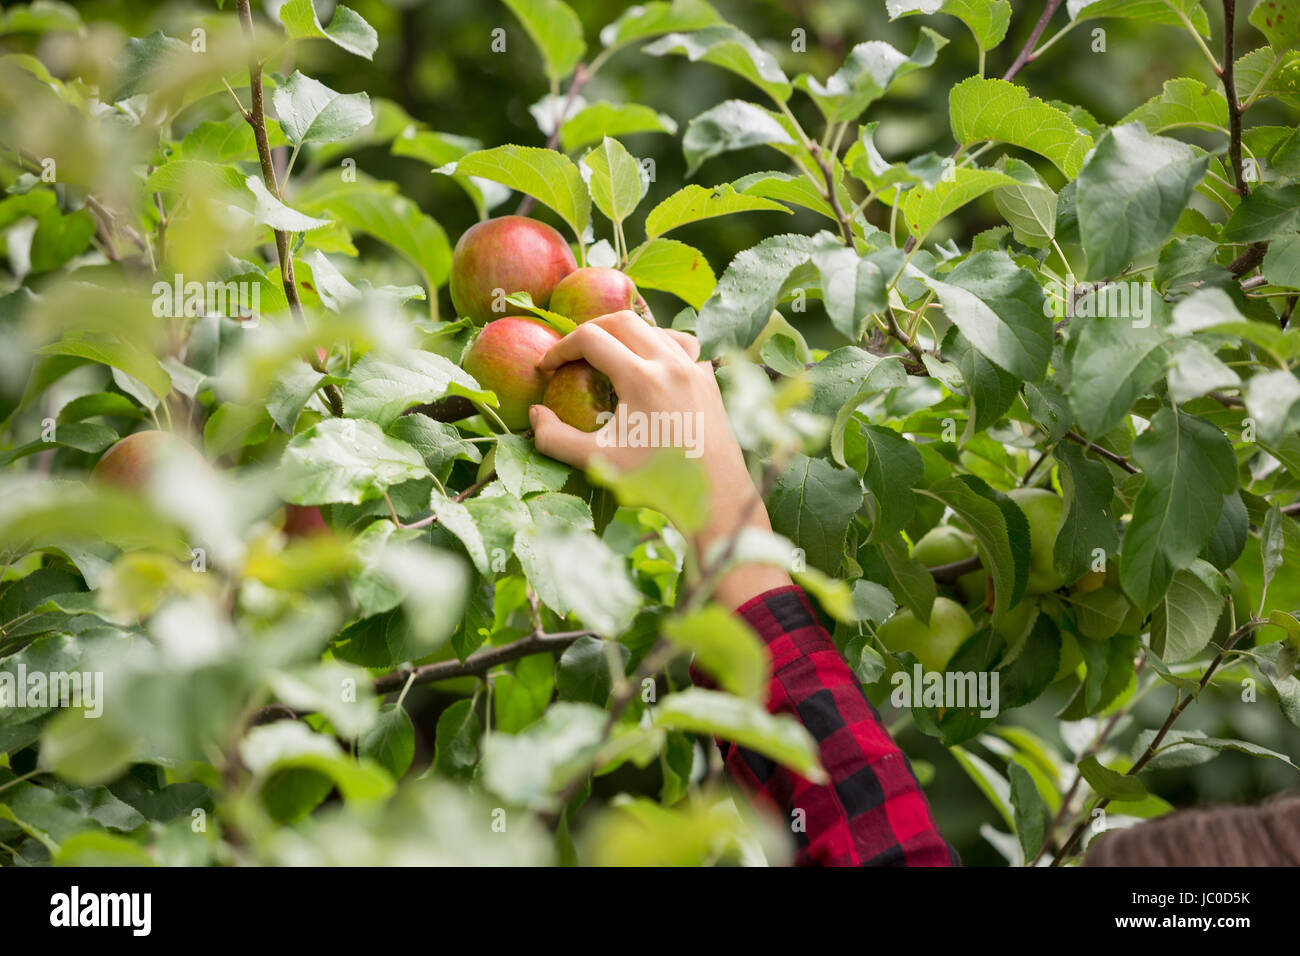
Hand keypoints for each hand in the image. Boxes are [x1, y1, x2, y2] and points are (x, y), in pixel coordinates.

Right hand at [529, 311, 790, 608]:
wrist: (714, 495)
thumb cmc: (655, 482)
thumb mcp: (598, 462)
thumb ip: (555, 440)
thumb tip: (533, 415)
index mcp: (641, 377)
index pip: (590, 338)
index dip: (560, 348)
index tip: (546, 368)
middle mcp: (671, 362)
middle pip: (621, 321)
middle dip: (589, 331)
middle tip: (571, 354)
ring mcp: (695, 367)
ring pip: (654, 328)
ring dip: (626, 335)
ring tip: (608, 357)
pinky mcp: (709, 378)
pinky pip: (683, 345)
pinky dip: (660, 345)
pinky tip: (650, 366)